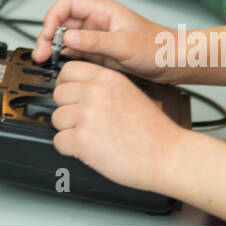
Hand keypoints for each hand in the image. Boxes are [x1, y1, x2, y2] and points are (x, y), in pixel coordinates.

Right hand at [34, 0, 171, 80]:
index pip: (67, 4)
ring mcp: (98, 38)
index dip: (53, 16)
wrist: (175, 63)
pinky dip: (65, 58)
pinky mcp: (100, 53)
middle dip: (48, 35)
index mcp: (103, 10)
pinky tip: (62, 66)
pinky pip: (76, 53)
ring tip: (45, 60)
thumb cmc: (158, 47)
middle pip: (62, 21)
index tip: (49, 34)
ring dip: (53, 47)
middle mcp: (97, 22)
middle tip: (41, 52)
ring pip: (66, 38)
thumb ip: (94, 42)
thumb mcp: (124, 44)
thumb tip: (66, 39)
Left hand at [50, 60, 185, 192]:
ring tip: (91, 136)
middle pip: (58, 94)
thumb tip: (78, 88)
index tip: (69, 94)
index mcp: (107, 78)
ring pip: (56, 118)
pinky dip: (70, 149)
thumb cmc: (154, 130)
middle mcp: (95, 93)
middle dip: (67, 109)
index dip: (66, 84)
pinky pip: (58, 141)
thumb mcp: (129, 93)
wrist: (168, 156)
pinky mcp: (82, 141)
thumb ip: (103, 87)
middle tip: (84, 121)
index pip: (68, 70)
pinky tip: (88, 149)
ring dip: (69, 130)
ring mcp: (87, 116)